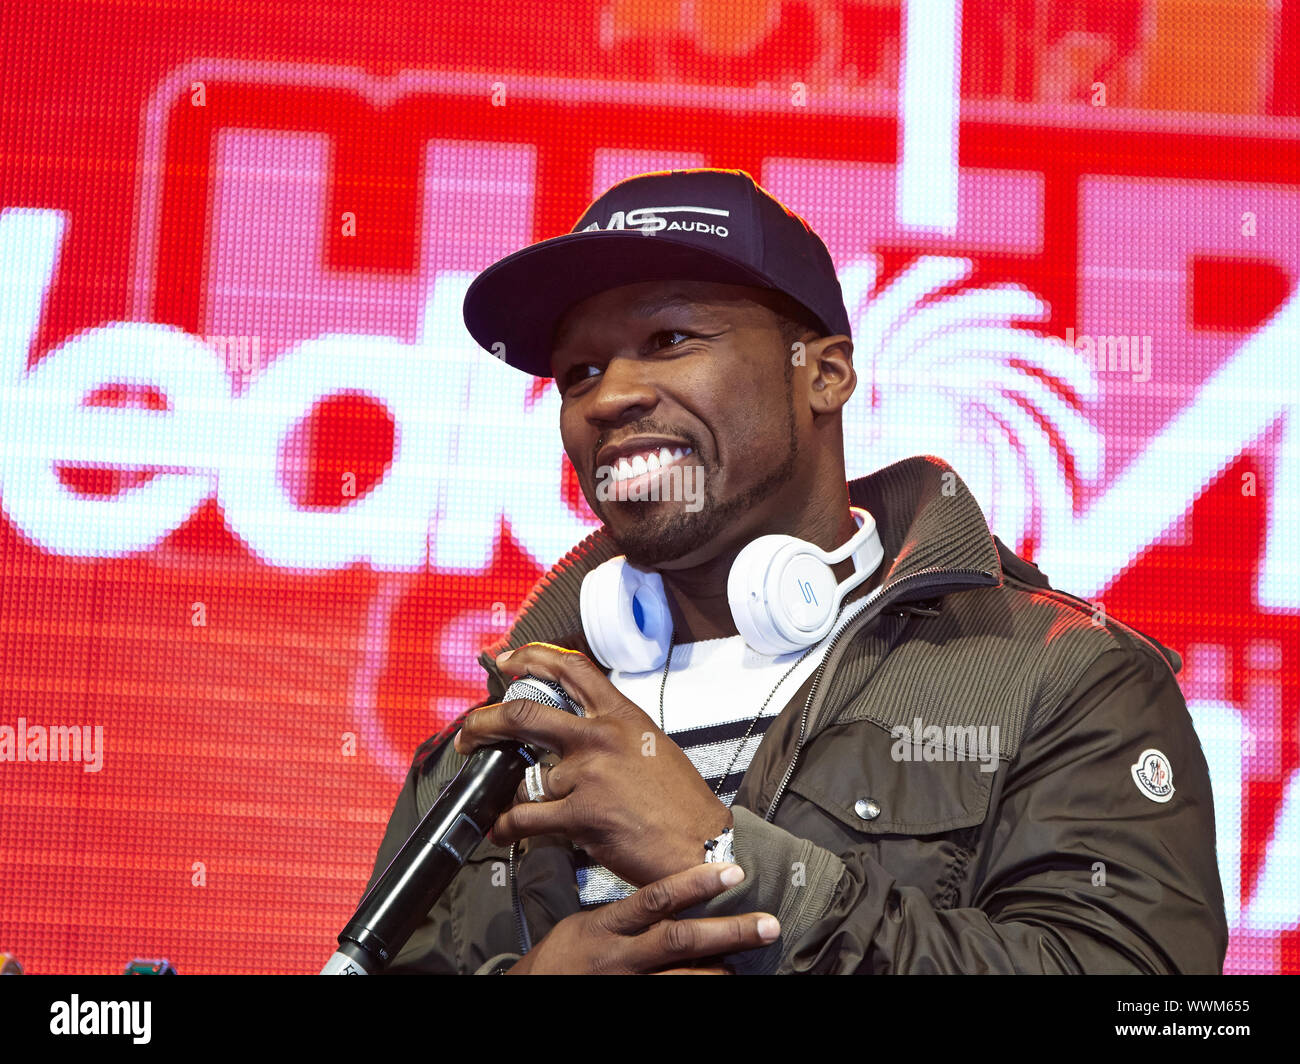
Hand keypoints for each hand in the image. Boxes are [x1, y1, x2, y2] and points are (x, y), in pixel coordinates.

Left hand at [453, 642, 733, 886]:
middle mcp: (601, 737)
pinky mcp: (580, 813)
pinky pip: (525, 817)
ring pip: (526, 778)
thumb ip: (612, 733)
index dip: (531, 658)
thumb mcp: (652, 747)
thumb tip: (572, 731)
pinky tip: (502, 831)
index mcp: (622, 716)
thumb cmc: (681, 805)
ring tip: (506, 807)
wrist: (703, 846)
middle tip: (469, 730)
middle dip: (484, 720)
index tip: (507, 660)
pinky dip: (505, 827)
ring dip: (511, 795)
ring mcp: (589, 774)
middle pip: (525, 713)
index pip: (570, 669)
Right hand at [505, 862, 777, 973]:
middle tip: (768, 924)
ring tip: (747, 960)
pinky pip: (671, 997)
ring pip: (683, 979)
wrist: (533, 992)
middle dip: (728, 931)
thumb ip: (628, 912)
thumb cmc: (563, 958)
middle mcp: (622, 957)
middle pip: (681, 940)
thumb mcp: (588, 924)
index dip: (696, 884)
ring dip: (719, 970)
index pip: (657, 898)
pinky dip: (697, 987)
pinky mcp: (633, 1003)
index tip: (732, 871)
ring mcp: (630, 986)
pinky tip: (720, 980)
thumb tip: (672, 893)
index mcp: (609, 926)